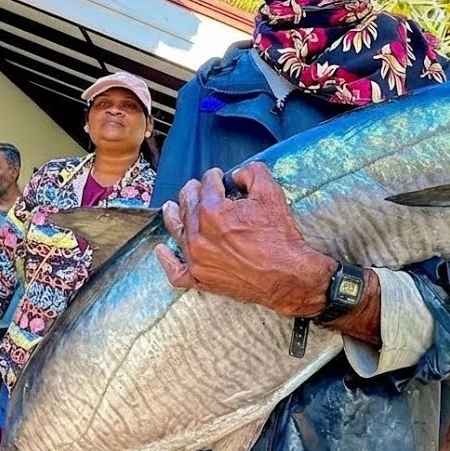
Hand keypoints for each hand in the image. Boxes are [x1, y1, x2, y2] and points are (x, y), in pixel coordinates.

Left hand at [154, 163, 333, 317]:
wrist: (287, 276)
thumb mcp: (271, 193)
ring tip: (171, 207)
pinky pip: (175, 270)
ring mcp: (196, 258)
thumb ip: (252, 172)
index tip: (218, 178)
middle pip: (187, 204)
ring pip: (177, 231)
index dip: (214, 177)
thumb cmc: (279, 236)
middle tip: (199, 189)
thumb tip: (237, 174)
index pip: (207, 184)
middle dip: (194, 192)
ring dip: (173, 215)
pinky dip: (167, 260)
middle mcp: (198, 233)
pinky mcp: (200, 278)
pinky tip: (162, 250)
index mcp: (212, 210)